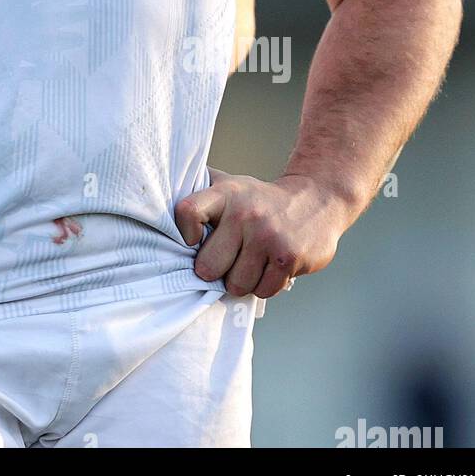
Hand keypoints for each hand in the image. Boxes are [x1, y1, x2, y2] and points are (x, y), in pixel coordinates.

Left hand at [174, 169, 351, 298]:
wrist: (317, 200)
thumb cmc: (259, 199)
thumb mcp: (230, 185)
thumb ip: (199, 191)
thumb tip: (157, 197)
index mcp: (225, 194)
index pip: (187, 213)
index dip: (183, 233)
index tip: (192, 239)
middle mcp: (245, 213)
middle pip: (208, 267)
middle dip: (215, 271)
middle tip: (225, 261)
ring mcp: (268, 237)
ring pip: (236, 285)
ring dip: (241, 281)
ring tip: (249, 262)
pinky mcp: (288, 259)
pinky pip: (262, 290)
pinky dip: (264, 285)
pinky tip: (269, 267)